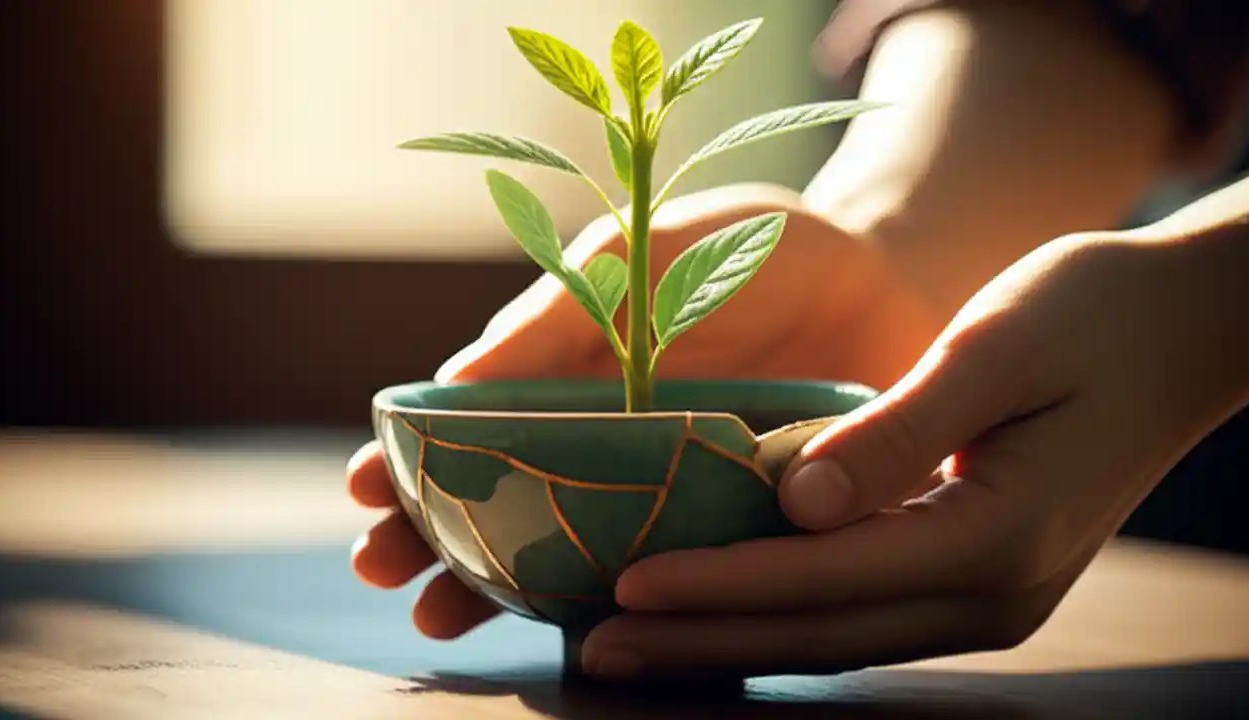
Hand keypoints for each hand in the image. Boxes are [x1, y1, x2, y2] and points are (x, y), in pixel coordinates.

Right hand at [348, 183, 941, 639]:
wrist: (887, 277)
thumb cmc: (756, 247)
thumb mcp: (648, 254)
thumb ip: (561, 311)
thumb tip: (455, 384)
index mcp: (574, 367)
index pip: (472, 421)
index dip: (413, 453)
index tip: (360, 492)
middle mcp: (607, 436)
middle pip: (500, 495)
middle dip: (432, 532)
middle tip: (381, 572)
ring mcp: (664, 485)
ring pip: (563, 547)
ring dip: (497, 583)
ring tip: (439, 618)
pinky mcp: (729, 523)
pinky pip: (662, 573)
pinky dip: (615, 605)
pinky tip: (569, 634)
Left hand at [579, 228, 1248, 678]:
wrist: (1178, 331)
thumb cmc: (1090, 316)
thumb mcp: (996, 349)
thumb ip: (899, 432)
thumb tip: (796, 504)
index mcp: (997, 536)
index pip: (826, 576)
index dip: (720, 584)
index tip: (625, 586)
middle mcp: (992, 594)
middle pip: (818, 633)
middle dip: (701, 641)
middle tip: (594, 650)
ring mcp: (989, 602)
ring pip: (834, 639)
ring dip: (729, 641)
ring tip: (631, 644)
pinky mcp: (977, 584)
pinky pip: (860, 617)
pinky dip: (779, 618)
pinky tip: (717, 610)